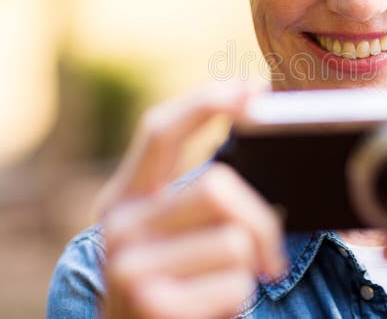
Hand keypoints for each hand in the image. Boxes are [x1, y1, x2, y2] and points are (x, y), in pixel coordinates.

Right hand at [96, 83, 286, 318]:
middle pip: (217, 186)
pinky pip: (235, 283)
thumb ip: (199, 197)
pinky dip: (240, 299)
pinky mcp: (152, 306)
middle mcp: (118, 227)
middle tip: (268, 254)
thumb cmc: (174, 288)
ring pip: (234, 238)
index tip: (254, 90)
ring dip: (248, 268)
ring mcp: (129, 269)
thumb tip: (256, 137)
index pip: (159, 130)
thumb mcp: (173, 236)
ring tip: (224, 287)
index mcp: (123, 199)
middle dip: (261, 220)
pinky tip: (212, 311)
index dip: (206, 102)